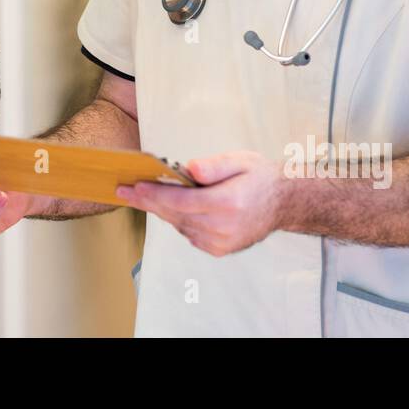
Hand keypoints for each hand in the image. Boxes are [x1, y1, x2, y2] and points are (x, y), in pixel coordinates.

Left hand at [115, 150, 287, 255]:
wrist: (283, 203)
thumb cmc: (259, 177)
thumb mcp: (240, 160)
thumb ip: (213, 165)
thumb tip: (187, 168)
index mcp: (228, 203)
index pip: (180, 200)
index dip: (154, 194)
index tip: (133, 187)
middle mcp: (223, 226)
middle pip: (174, 214)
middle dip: (147, 202)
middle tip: (124, 191)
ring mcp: (221, 242)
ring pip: (179, 225)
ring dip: (161, 210)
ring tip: (142, 195)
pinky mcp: (219, 249)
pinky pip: (188, 233)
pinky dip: (178, 219)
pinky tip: (173, 206)